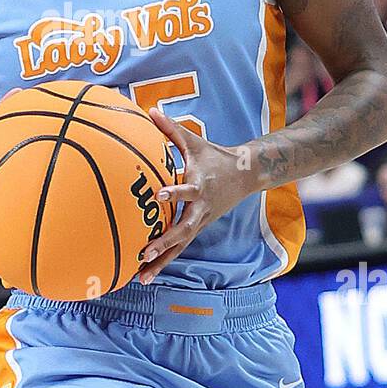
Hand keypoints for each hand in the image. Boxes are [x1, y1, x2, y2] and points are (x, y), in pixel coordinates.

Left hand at [138, 109, 255, 284]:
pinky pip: (179, 248)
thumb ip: (171, 129)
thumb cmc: (214, 155)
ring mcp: (200, 221)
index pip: (186, 190)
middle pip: (183, 229)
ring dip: (162, 261)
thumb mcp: (194, 141)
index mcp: (199, 185)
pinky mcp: (197, 229)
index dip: (174, 193)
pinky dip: (164, 261)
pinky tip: (144, 274)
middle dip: (163, 241)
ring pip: (180, 246)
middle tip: (144, 251)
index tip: (158, 196)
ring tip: (141, 277)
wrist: (246, 176)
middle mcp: (200, 208)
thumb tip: (149, 110)